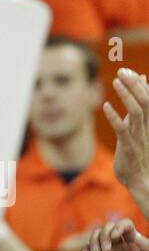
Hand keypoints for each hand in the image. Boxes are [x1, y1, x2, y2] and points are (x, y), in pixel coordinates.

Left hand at [104, 68, 148, 213]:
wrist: (140, 179)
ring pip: (137, 112)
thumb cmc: (138, 149)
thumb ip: (140, 105)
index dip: (138, 83)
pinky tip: (105, 106)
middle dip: (134, 84)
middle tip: (121, 71)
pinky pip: (122, 130)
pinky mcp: (128, 147)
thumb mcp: (140, 124)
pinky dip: (114, 117)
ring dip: (126, 96)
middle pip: (145, 101)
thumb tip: (142, 80)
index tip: (126, 70)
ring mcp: (138, 137)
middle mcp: (147, 127)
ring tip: (115, 82)